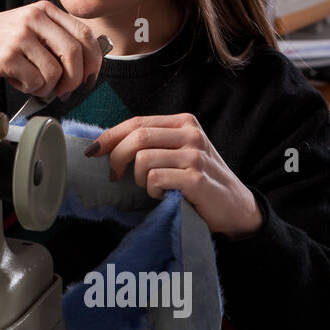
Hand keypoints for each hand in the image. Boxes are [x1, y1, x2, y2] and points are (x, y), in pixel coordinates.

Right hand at [0, 1, 103, 99]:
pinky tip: (18, 79)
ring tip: (33, 82)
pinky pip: (35, 82)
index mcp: (44, 9)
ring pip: (55, 72)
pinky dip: (30, 88)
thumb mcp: (30, 27)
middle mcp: (34, 18)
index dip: (94, 60)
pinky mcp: (8, 55)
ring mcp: (20, 36)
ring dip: (48, 87)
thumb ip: (56, 38)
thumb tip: (86, 68)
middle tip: (65, 90)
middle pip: (74, 53)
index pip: (84, 33)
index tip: (90, 76)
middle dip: (74, 79)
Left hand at [85, 114, 263, 238]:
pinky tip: (164, 195)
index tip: (93, 151)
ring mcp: (195, 156)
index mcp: (184, 122)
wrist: (236, 207)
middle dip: (116, 157)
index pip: (137, 122)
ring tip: (152, 187)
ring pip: (143, 159)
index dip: (110, 136)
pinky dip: (153, 191)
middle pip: (137, 137)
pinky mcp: (196, 179)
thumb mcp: (179, 152)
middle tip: (114, 176)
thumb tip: (106, 144)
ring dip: (139, 179)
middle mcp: (191, 134)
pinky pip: (155, 180)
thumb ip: (153, 143)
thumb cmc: (199, 180)